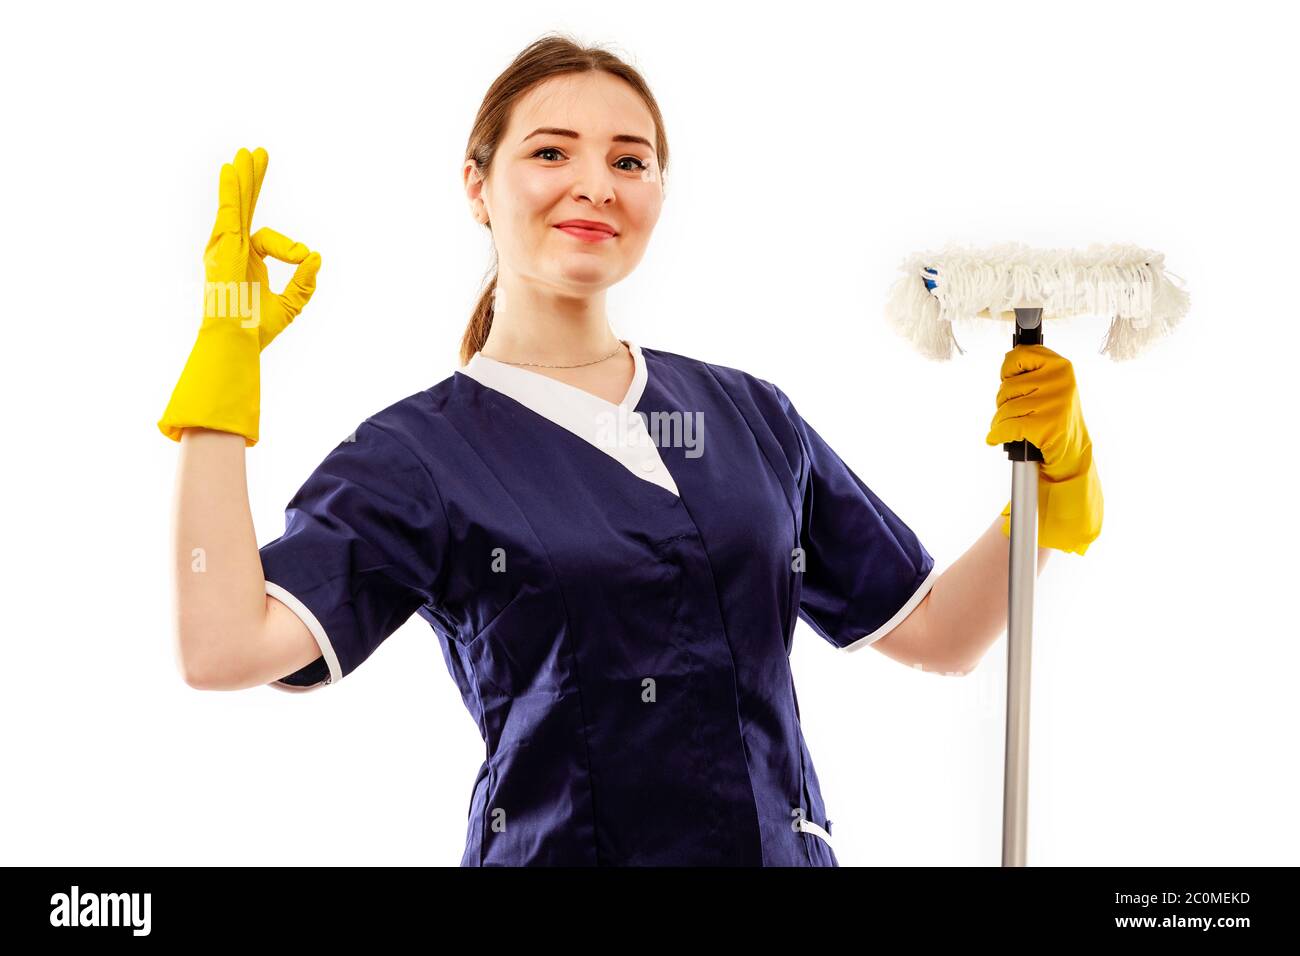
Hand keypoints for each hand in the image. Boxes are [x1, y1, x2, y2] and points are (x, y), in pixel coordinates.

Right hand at [158, 147, 321, 445]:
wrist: (237, 342)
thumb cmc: (256, 329)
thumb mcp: (292, 303)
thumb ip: (305, 280)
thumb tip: (317, 255)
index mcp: (246, 260)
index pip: (270, 240)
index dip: (292, 249)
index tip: (305, 258)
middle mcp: (232, 249)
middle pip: (244, 207)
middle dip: (253, 180)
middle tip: (259, 153)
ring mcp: (225, 247)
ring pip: (236, 205)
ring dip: (243, 177)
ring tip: (249, 153)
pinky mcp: (224, 248)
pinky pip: (228, 213)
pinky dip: (229, 191)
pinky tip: (230, 169)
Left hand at [985, 345, 1103, 554]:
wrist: (1072, 450)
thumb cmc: (1054, 415)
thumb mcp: (1050, 385)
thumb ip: (1032, 370)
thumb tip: (1010, 355)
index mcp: (1059, 365)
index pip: (1017, 355)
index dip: (1008, 371)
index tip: (1010, 379)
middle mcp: (1059, 380)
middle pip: (1006, 387)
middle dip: (1004, 402)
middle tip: (1015, 411)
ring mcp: (1054, 403)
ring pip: (1004, 409)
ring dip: (1000, 421)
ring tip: (1008, 426)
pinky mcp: (1046, 425)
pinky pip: (1007, 427)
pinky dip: (997, 434)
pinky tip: (995, 438)